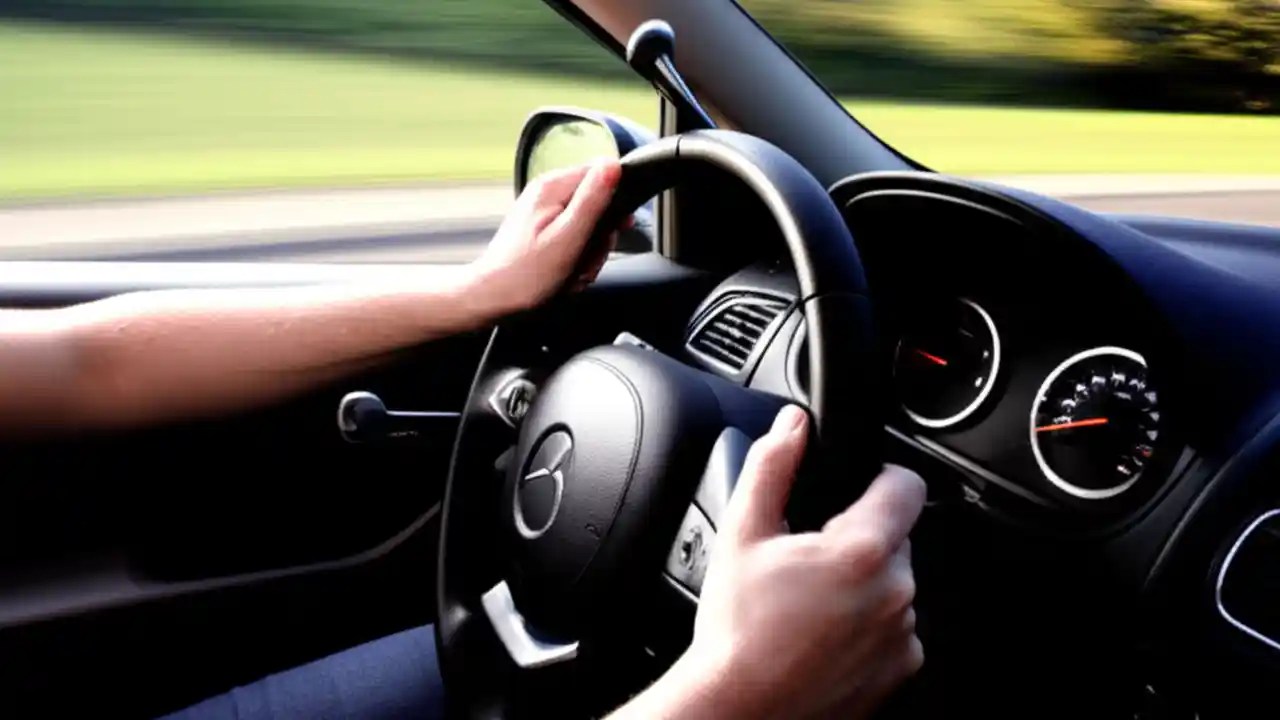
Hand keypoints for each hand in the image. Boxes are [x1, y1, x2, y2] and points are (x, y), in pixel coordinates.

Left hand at [468, 160, 621, 317]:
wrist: (493, 297)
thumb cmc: (526, 274)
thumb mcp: (568, 237)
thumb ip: (592, 200)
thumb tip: (613, 164)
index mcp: (552, 187)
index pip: (601, 174)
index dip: (615, 202)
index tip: (613, 230)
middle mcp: (546, 193)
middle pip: (597, 203)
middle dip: (599, 237)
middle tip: (585, 259)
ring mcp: (543, 211)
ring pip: (588, 225)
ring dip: (588, 253)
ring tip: (573, 270)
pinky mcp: (542, 229)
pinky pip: (574, 238)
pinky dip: (576, 258)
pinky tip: (565, 272)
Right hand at [682, 406, 926, 718]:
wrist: (739, 709)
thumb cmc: (737, 632)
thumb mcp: (741, 534)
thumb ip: (772, 467)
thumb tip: (792, 425)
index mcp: (861, 550)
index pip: (906, 483)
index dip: (880, 476)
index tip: (854, 489)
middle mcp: (895, 593)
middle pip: (895, 537)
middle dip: (858, 538)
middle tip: (809, 559)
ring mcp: (902, 636)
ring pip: (894, 583)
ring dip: (864, 583)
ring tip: (810, 603)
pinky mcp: (900, 670)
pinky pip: (895, 628)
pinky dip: (867, 625)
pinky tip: (822, 634)